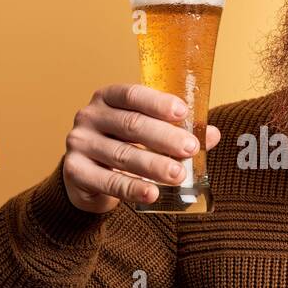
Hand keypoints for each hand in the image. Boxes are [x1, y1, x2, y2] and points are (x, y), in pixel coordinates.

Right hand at [62, 83, 221, 212]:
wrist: (87, 177)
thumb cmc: (122, 146)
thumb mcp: (147, 135)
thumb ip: (177, 131)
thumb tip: (212, 134)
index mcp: (108, 98)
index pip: (132, 95)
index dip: (158, 103)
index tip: (183, 112)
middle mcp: (90, 116)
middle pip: (130, 125)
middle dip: (164, 138)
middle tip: (190, 149)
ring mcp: (79, 143)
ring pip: (122, 155)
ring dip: (153, 165)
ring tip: (179, 175)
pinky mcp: (75, 171)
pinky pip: (108, 181)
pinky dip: (132, 188)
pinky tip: (152, 193)